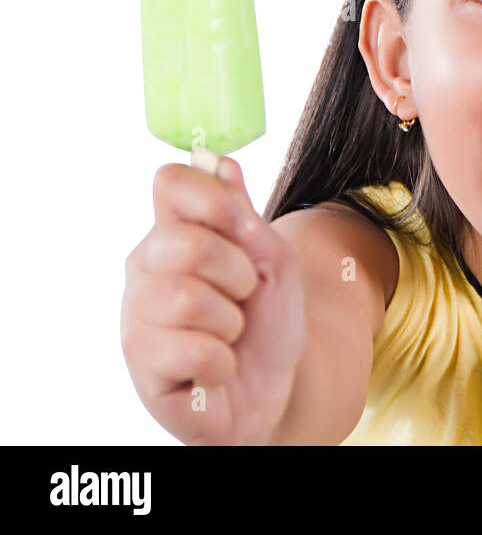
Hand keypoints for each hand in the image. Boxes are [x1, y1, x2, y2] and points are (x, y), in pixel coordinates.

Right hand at [122, 153, 306, 444]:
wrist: (277, 385)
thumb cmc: (268, 318)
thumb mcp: (273, 261)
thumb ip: (245, 216)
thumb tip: (220, 161)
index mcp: (176, 232)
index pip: (170, 182)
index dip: (212, 197)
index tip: (243, 225)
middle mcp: (147, 270)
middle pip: (184, 242)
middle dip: (236, 271)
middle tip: (243, 294)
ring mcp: (138, 319)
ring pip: (186, 299)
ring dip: (230, 321)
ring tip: (228, 333)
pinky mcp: (143, 369)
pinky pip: (194, 352)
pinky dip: (223, 362)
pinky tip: (216, 368)